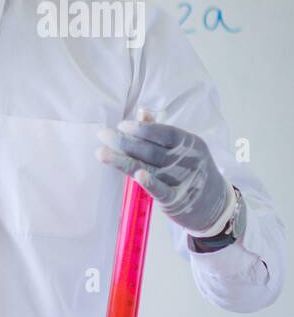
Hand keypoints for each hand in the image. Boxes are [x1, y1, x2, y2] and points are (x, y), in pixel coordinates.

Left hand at [95, 108, 231, 233]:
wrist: (215, 204)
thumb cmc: (192, 170)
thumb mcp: (183, 149)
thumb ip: (161, 133)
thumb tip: (143, 112)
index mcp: (190, 144)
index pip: (166, 133)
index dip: (144, 129)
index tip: (122, 125)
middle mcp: (187, 161)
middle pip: (152, 150)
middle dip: (125, 142)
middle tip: (103, 135)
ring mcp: (182, 181)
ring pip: (149, 168)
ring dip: (123, 160)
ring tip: (101, 152)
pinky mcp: (176, 200)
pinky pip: (161, 190)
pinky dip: (150, 183)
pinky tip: (138, 175)